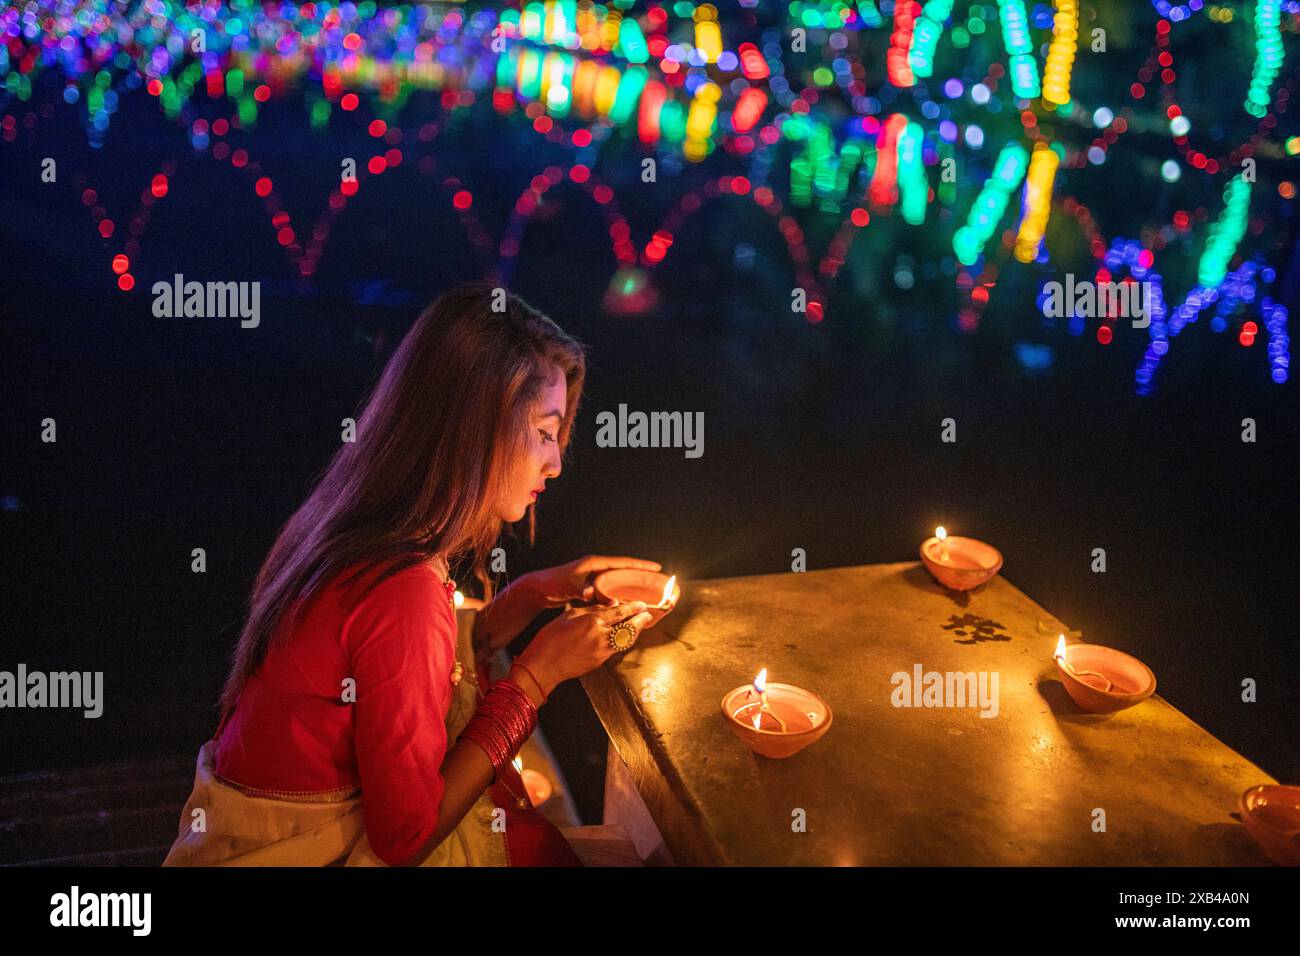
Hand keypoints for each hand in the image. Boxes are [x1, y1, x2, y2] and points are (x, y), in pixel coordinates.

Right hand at [516, 602, 655, 695]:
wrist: (543, 665)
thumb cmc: (550, 637)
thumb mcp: (569, 616)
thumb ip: (591, 610)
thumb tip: (610, 606)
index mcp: (593, 622)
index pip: (620, 612)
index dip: (633, 607)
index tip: (642, 603)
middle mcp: (601, 637)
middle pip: (629, 627)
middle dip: (641, 620)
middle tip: (648, 614)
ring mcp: (602, 652)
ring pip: (626, 640)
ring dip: (635, 632)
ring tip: (640, 625)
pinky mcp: (599, 662)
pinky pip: (617, 649)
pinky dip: (624, 641)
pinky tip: (624, 637)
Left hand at [527, 555, 662, 608]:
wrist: (538, 588)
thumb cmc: (553, 583)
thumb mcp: (570, 586)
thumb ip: (586, 591)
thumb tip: (604, 599)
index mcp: (594, 564)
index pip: (622, 563)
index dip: (639, 565)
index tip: (656, 567)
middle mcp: (595, 568)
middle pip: (623, 570)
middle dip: (639, 574)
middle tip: (656, 581)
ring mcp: (592, 576)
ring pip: (617, 580)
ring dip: (630, 584)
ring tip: (646, 591)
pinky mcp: (589, 585)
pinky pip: (609, 588)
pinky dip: (618, 593)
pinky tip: (625, 601)